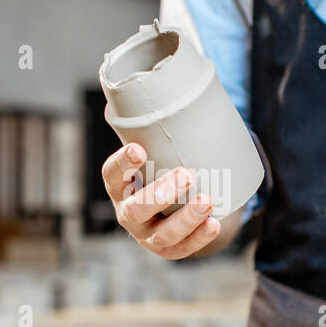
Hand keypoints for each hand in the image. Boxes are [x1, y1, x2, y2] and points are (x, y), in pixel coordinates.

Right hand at [101, 143, 221, 258]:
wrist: (176, 211)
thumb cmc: (166, 170)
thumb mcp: (158, 153)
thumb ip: (165, 131)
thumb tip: (190, 75)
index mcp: (119, 187)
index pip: (111, 175)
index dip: (122, 164)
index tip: (139, 149)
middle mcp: (127, 213)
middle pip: (136, 209)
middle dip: (160, 193)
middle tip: (186, 175)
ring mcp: (146, 236)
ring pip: (162, 233)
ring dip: (185, 218)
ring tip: (207, 201)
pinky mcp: (167, 251)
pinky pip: (183, 249)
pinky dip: (199, 237)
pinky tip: (214, 223)